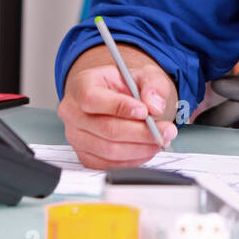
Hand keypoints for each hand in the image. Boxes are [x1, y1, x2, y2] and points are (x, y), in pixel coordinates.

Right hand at [58, 43, 179, 168]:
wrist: (117, 97)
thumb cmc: (124, 85)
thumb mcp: (143, 74)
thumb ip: (152, 85)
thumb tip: (155, 106)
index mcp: (82, 85)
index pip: (92, 99)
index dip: (119, 107)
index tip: (145, 111)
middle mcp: (73, 112)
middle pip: (105, 128)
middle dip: (141, 132)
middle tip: (165, 130)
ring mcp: (76, 137)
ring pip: (109, 150)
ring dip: (140, 148)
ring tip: (160, 139)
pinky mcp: (84, 155)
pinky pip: (108, 164)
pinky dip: (132, 160)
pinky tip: (146, 149)